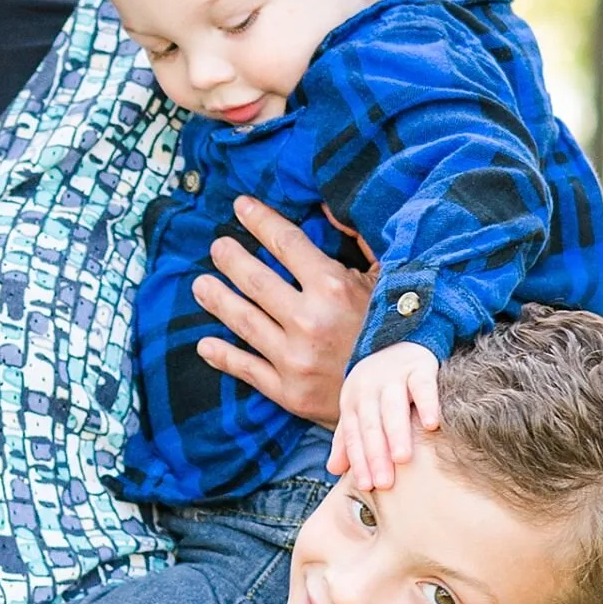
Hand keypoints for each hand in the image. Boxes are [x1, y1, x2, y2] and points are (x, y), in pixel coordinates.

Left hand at [193, 198, 375, 425]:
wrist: (402, 398)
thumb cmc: (395, 333)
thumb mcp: (386, 283)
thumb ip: (358, 245)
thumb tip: (330, 210)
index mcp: (333, 288)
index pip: (286, 243)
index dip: (260, 221)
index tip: (241, 205)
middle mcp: (309, 321)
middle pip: (255, 280)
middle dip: (231, 259)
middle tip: (217, 247)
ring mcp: (295, 358)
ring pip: (243, 321)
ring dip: (217, 300)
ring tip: (200, 285)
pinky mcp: (289, 391)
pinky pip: (247, 368)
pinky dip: (223, 355)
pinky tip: (205, 344)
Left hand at [330, 343, 441, 493]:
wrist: (400, 339)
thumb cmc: (378, 387)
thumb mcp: (359, 409)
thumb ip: (347, 440)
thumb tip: (333, 470)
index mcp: (352, 401)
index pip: (353, 435)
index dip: (359, 460)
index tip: (366, 486)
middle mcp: (369, 388)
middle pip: (371, 425)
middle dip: (376, 455)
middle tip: (385, 483)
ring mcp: (394, 376)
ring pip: (393, 407)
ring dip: (397, 433)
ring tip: (403, 459)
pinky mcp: (420, 366)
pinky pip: (423, 385)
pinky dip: (428, 403)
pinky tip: (433, 425)